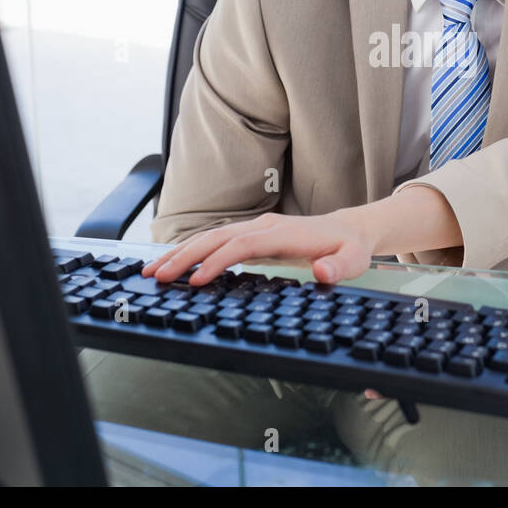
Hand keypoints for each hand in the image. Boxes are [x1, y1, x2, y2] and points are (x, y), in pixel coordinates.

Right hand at [141, 211, 374, 286]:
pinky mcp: (253, 236)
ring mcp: (257, 229)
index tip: (197, 280)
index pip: (242, 245)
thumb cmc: (350, 248)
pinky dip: (193, 251)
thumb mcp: (354, 260)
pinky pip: (217, 242)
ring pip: (212, 237)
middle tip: (157, 276)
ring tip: (153, 271)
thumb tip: (322, 272)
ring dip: (181, 253)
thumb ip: (339, 267)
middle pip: (217, 238)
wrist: (350, 230)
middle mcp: (265, 227)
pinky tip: (175, 264)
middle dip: (185, 256)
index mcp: (283, 233)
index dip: (218, 261)